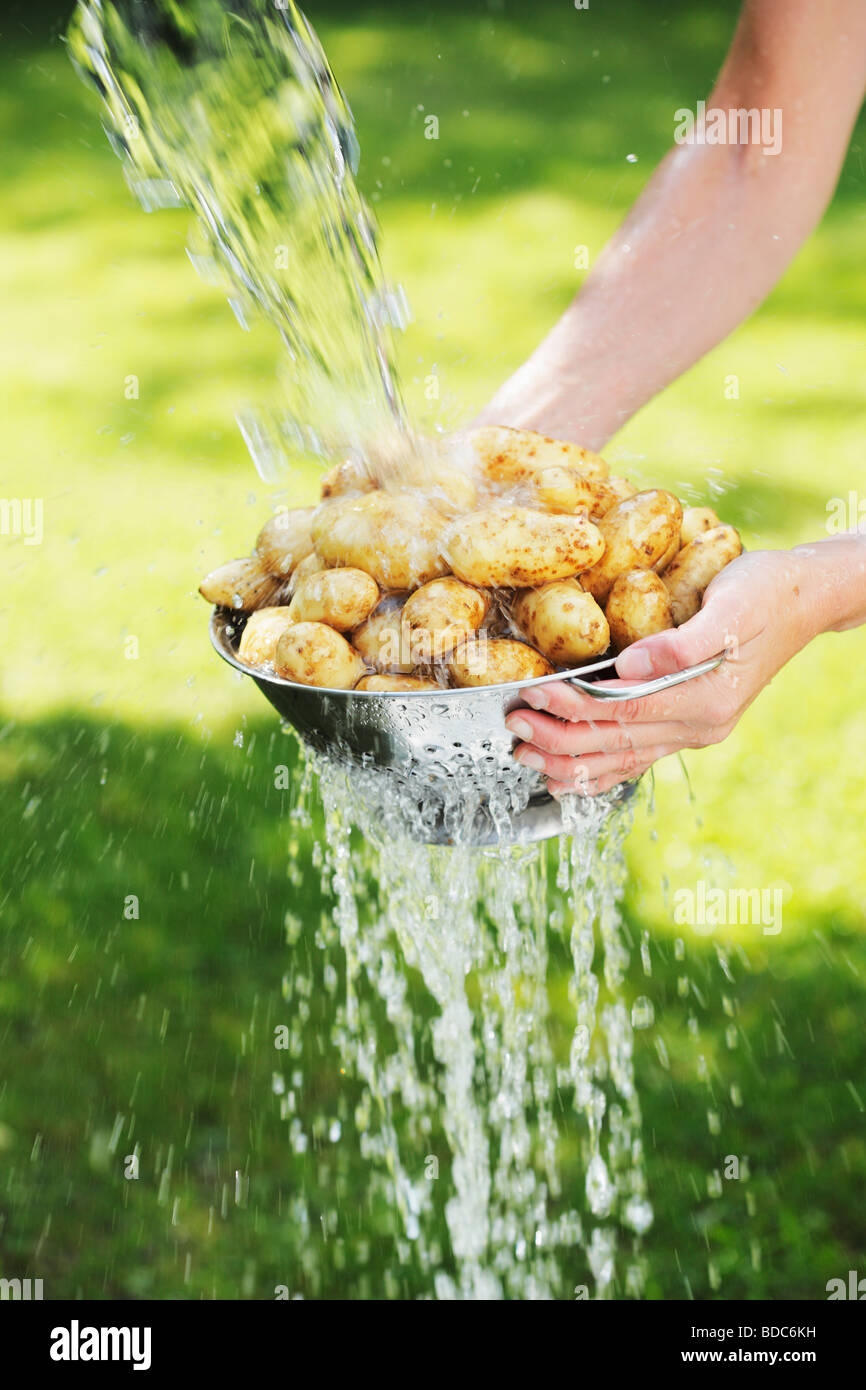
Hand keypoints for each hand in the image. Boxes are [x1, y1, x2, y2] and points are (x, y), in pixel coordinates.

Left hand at [504, 549, 817, 795]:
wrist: (805, 598)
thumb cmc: (767, 590)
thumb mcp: (731, 606)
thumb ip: (680, 643)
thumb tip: (628, 666)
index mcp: (707, 700)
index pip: (622, 712)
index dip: (572, 706)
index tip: (531, 692)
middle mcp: (700, 726)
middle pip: (615, 744)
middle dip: (558, 739)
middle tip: (511, 726)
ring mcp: (696, 731)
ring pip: (623, 760)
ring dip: (570, 761)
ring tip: (525, 756)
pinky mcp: (691, 724)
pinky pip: (638, 757)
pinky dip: (600, 770)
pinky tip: (568, 775)